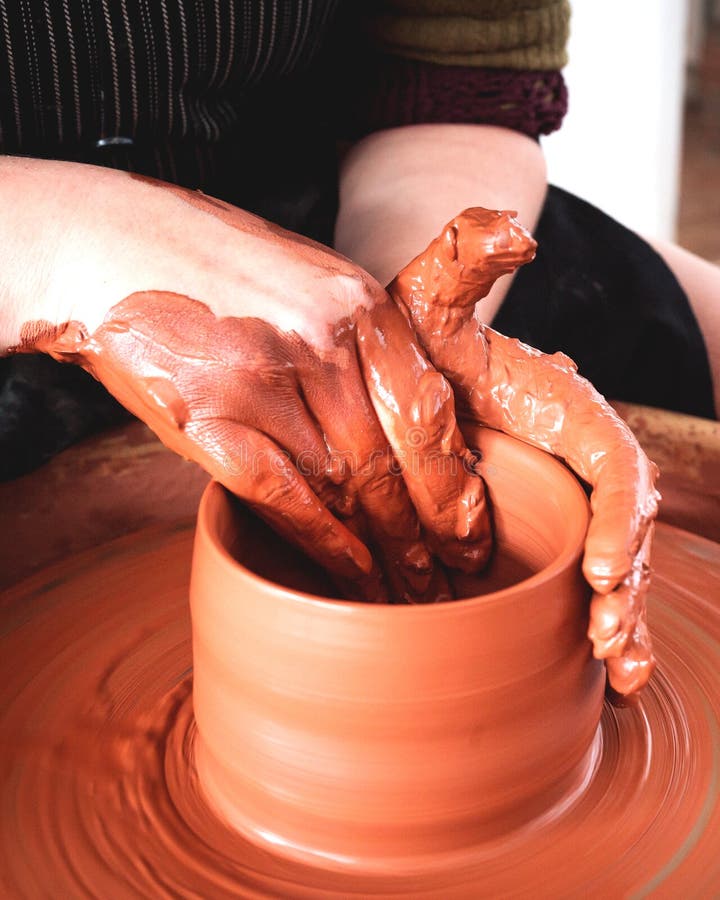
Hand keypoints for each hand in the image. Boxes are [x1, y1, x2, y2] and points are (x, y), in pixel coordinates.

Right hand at [5, 160, 490, 600]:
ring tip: (407, 595)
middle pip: (391, 460)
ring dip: (382, 552)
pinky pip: (282, 496)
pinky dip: (323, 544)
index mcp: (358, 305)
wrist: (107, 242)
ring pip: (344, 487)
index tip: (473, 533)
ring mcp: (262, 379)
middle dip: (427, 534)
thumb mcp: (307, 285)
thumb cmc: (213, 269)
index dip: (456, 485)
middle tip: (449, 584)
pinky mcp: (206, 416)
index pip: (427, 412)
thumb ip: (355, 348)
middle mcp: (320, 340)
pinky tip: (349, 576)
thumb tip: (396, 427)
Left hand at [384, 208, 659, 693]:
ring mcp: (556, 506)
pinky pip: (573, 588)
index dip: (620, 516)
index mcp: (565, 412)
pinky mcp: (533, 538)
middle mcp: (571, 465)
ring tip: (617, 673)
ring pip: (609, 568)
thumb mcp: (429, 294)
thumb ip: (464, 255)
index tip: (601, 566)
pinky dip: (589, 629)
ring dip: (620, 621)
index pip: (614, 463)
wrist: (398, 372)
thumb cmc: (416, 337)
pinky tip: (595, 677)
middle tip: (609, 641)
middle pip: (625, 530)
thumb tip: (511, 231)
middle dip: (626, 589)